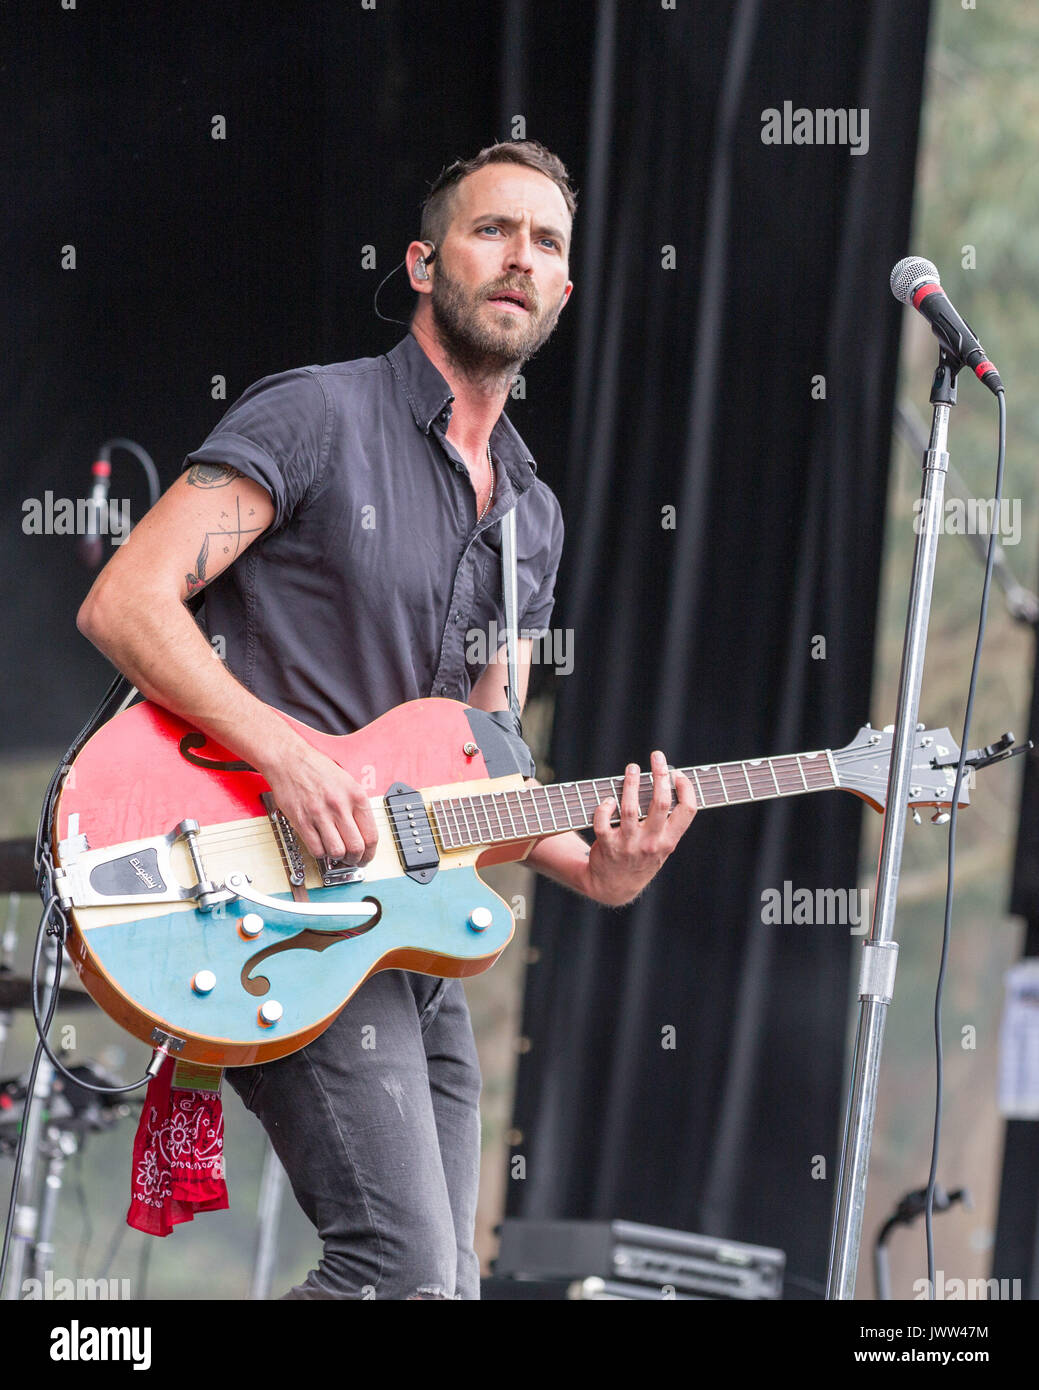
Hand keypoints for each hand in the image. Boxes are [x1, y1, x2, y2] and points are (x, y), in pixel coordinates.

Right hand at [261, 742, 377, 864]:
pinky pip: (316, 849)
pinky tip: (321, 846)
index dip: (370, 853)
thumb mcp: (348, 782)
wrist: (290, 760)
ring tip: (336, 854)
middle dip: (356, 859)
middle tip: (352, 860)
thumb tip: (364, 833)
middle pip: (356, 847)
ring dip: (337, 858)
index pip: (371, 835)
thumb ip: (357, 807)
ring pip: (336, 851)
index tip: (366, 857)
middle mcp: (340, 806)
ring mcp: (320, 814)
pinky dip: (320, 853)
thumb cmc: (317, 769)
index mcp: (356, 796)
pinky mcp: (302, 821)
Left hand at [587, 750, 695, 906]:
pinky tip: (609, 799)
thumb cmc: (641, 859)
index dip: (686, 789)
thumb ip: (667, 823)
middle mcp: (651, 843)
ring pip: (630, 808)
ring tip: (632, 768)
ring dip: (631, 783)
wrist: (615, 887)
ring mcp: (629, 845)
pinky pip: (603, 822)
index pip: (687, 811)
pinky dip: (604, 808)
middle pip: (660, 803)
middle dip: (660, 775)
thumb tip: (667, 783)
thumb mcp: (662, 847)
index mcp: (669, 841)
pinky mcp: (607, 846)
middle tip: (657, 757)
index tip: (678, 774)